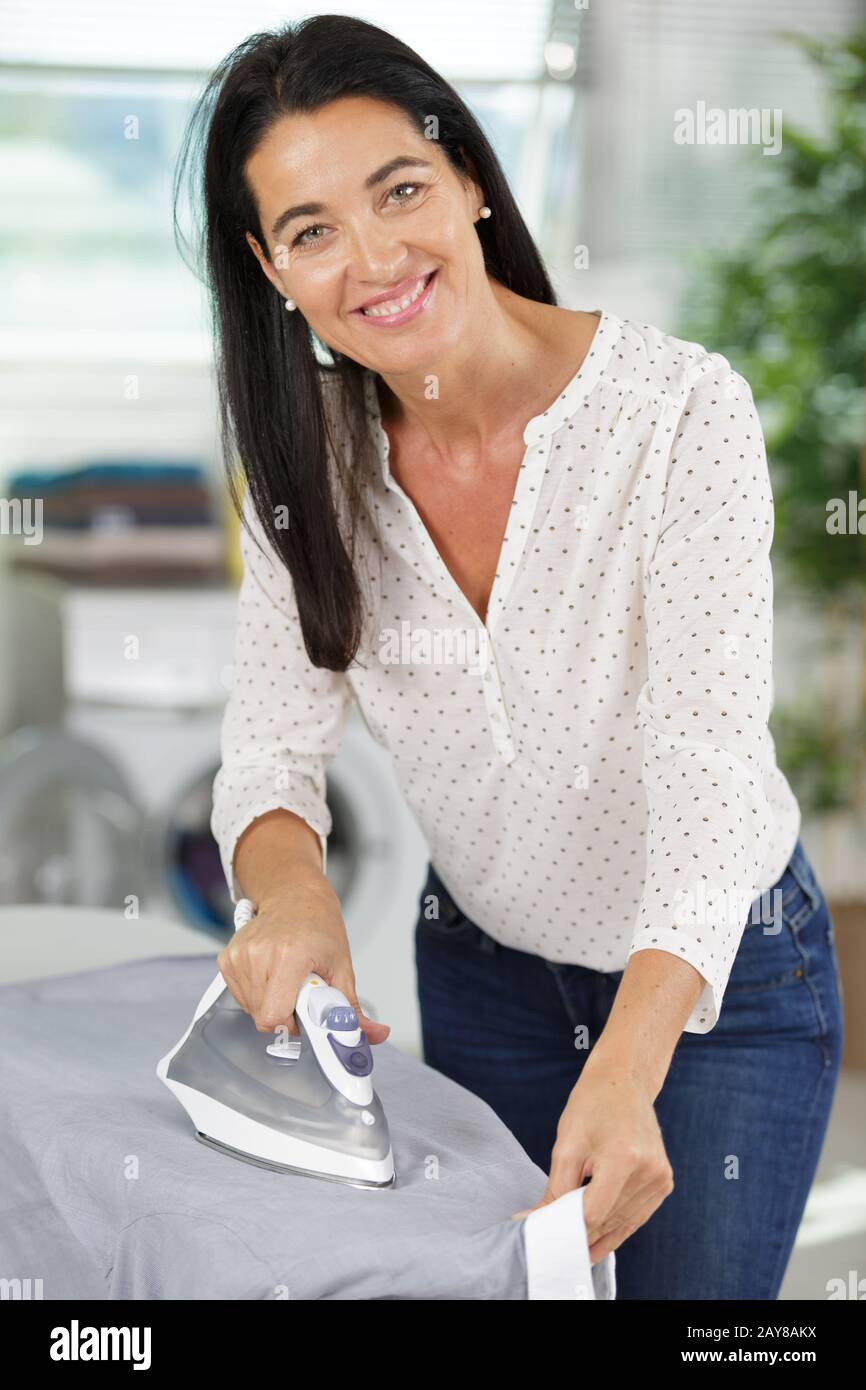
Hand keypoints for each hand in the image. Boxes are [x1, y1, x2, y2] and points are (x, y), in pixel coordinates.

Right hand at [217, 875, 389, 1044]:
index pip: (275, 1015)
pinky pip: (240, 996)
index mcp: (290, 955)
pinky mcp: (227, 958)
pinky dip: (256, 994)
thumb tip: (376, 1034)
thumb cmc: (318, 926)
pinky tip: (270, 975)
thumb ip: (353, 1008)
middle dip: (284, 1014)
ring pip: (251, 1009)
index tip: (305, 1013)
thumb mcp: (342, 966)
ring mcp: (240, 955)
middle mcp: (260, 954)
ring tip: (286, 980)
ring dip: (270, 1004)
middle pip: (263, 1016)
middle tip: (300, 992)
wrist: (293, 895)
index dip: (292, 1024)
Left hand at [511, 1056, 673, 1261]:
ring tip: (572, 1244)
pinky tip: (597, 1239)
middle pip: (608, 1220)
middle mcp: (648, 1171)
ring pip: (623, 1224)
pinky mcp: (665, 1182)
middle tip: (553, 1242)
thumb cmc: (592, 1105)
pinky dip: (616, 1226)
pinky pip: (637, 1217)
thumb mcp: (566, 1144)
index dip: (567, 1227)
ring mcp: (660, 1178)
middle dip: (579, 1233)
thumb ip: (555, 1189)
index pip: (593, 1213)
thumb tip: (537, 1221)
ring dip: (598, 1234)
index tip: (546, 1233)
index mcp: (623, 1157)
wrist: (624, 1080)